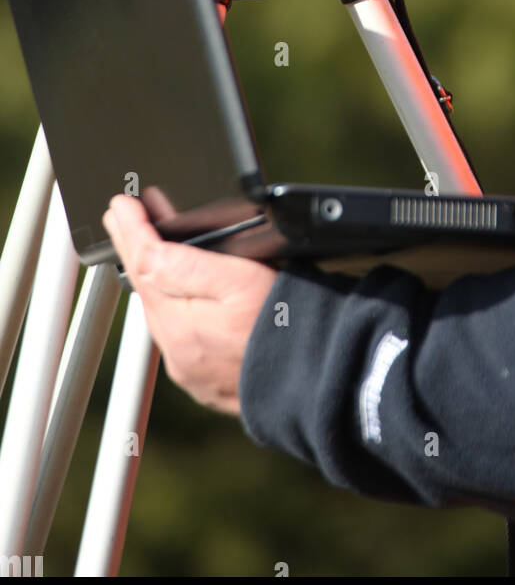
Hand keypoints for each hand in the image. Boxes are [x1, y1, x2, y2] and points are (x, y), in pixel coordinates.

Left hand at [102, 193, 276, 414]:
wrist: (324, 376)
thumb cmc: (292, 324)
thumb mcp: (239, 279)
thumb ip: (185, 265)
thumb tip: (145, 248)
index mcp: (182, 325)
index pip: (144, 266)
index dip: (131, 230)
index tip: (121, 204)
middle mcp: (180, 352)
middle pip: (148, 290)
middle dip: (134, 250)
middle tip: (122, 217)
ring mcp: (193, 370)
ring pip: (163, 314)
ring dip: (152, 279)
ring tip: (145, 247)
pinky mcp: (210, 380)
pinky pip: (182, 337)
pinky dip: (173, 308)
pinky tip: (178, 293)